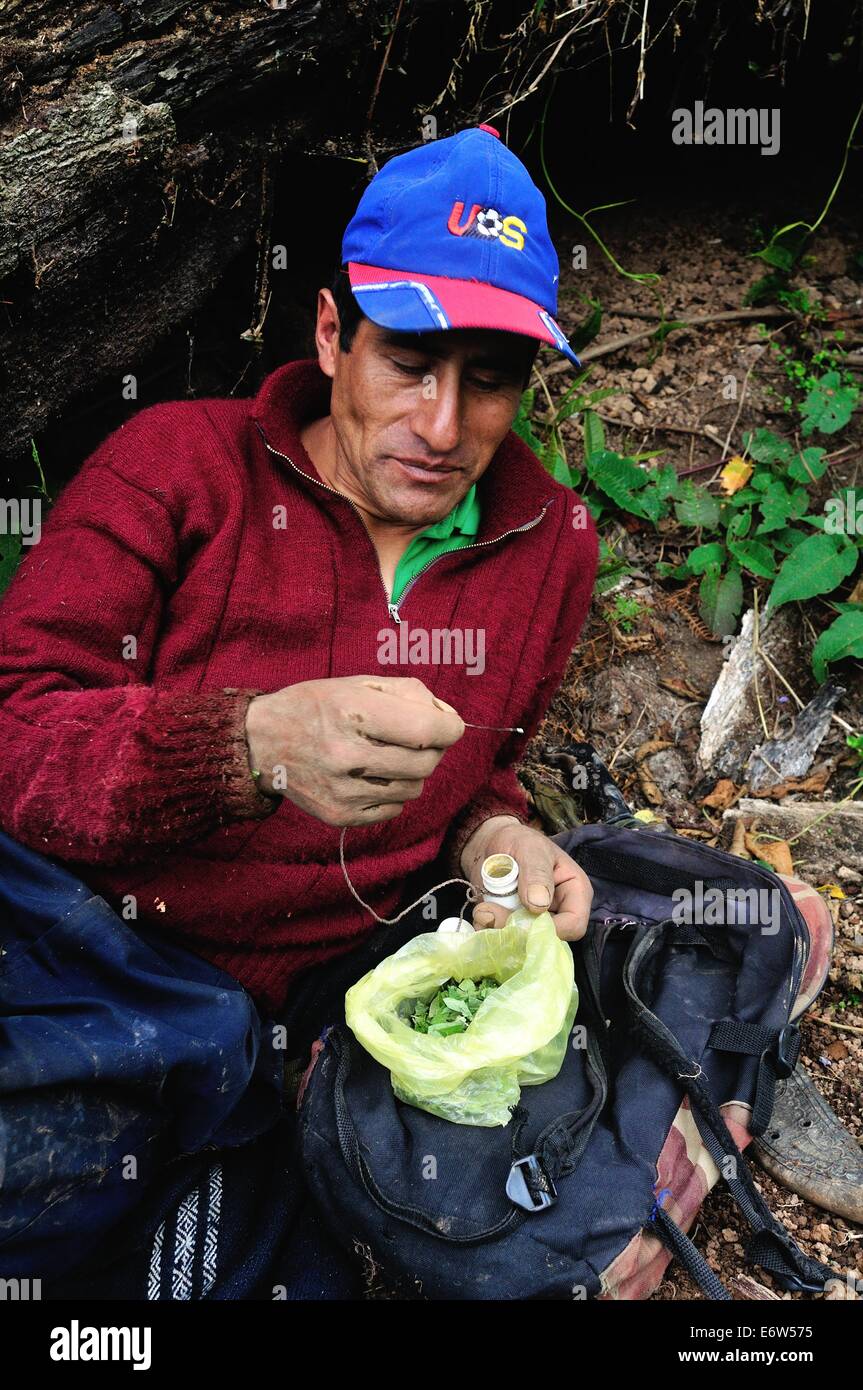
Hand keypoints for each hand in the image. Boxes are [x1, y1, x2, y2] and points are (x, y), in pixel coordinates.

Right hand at [245, 675, 464, 825]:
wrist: (261, 744)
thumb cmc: (316, 706)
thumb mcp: (358, 684)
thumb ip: (410, 694)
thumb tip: (450, 721)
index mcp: (353, 713)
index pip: (427, 730)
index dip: (449, 728)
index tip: (448, 725)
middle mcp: (348, 755)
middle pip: (426, 762)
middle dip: (432, 748)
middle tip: (416, 738)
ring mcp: (343, 791)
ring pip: (413, 788)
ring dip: (411, 771)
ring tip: (386, 755)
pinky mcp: (340, 815)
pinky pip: (394, 809)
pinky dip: (392, 793)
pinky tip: (370, 776)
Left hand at [461, 818, 592, 941]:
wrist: (490, 844)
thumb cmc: (518, 841)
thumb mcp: (530, 849)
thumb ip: (535, 873)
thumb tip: (538, 904)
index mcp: (574, 892)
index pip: (574, 924)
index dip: (552, 929)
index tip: (521, 920)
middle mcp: (558, 912)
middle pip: (546, 938)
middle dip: (517, 930)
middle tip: (489, 913)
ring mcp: (534, 922)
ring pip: (522, 942)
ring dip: (498, 930)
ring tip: (482, 910)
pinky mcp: (513, 927)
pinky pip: (503, 940)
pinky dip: (488, 930)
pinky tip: (480, 913)